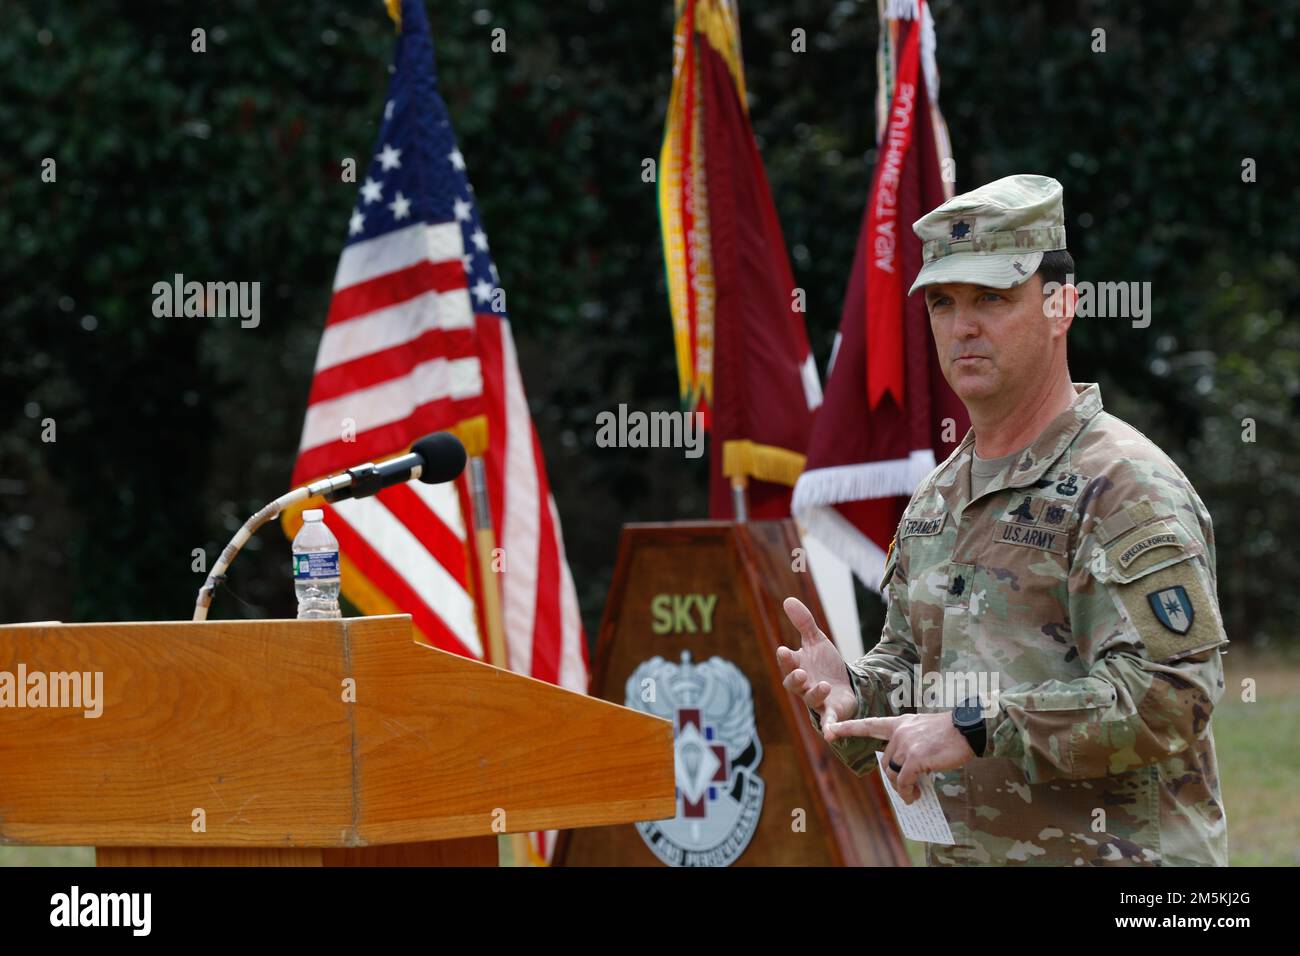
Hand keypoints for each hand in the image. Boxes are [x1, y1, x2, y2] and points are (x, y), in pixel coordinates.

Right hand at [777, 597, 857, 733]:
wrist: (846, 685)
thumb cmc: (826, 664)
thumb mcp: (817, 640)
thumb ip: (803, 622)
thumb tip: (787, 600)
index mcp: (799, 666)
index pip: (788, 662)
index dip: (786, 658)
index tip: (784, 651)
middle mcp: (804, 685)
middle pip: (793, 684)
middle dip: (795, 678)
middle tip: (800, 672)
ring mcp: (817, 700)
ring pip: (810, 700)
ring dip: (815, 694)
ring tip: (823, 685)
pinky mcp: (832, 713)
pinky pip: (828, 722)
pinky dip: (829, 728)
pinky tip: (830, 734)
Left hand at [824, 713, 975, 803]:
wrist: (968, 729)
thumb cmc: (950, 734)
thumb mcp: (924, 732)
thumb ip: (910, 745)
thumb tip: (904, 772)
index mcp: (899, 723)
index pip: (869, 725)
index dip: (848, 728)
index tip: (829, 730)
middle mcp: (899, 732)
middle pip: (885, 761)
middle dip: (894, 778)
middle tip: (908, 789)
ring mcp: (906, 744)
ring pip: (893, 773)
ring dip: (901, 788)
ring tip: (914, 794)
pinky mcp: (915, 758)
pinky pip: (904, 781)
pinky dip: (908, 792)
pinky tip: (916, 796)